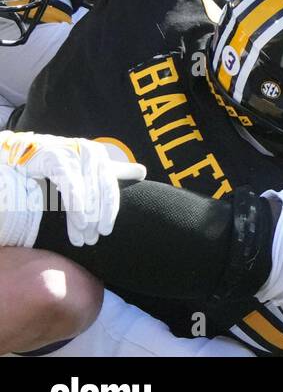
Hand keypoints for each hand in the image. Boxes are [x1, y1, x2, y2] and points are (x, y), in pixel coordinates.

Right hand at [0, 132, 144, 246]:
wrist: (31, 152)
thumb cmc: (64, 161)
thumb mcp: (91, 165)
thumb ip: (116, 170)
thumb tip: (143, 172)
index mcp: (101, 156)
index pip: (110, 188)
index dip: (110, 211)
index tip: (106, 231)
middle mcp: (91, 153)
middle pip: (100, 192)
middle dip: (97, 218)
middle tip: (93, 239)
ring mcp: (75, 154)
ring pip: (85, 192)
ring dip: (85, 218)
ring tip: (82, 237)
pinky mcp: (57, 158)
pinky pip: (70, 185)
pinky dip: (76, 205)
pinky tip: (78, 222)